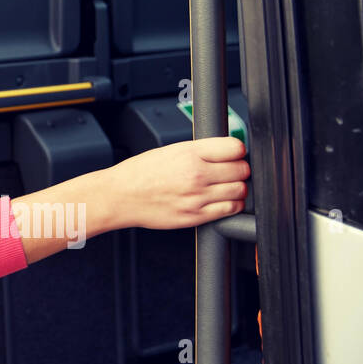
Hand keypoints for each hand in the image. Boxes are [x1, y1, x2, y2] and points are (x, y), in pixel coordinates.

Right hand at [104, 136, 250, 230]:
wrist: (120, 196)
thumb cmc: (139, 173)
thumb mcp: (169, 150)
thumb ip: (198, 151)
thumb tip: (223, 152)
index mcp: (189, 153)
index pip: (235, 148)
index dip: (237, 151)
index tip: (233, 154)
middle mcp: (196, 174)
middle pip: (242, 170)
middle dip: (239, 169)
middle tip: (230, 171)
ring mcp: (198, 196)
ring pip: (240, 190)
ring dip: (237, 187)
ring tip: (225, 186)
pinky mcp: (197, 216)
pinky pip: (231, 209)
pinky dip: (232, 204)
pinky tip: (222, 200)